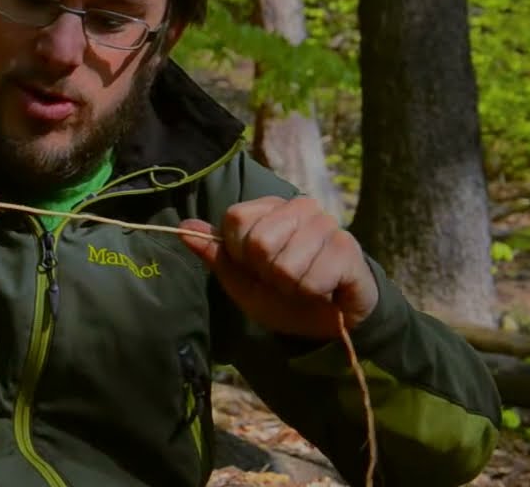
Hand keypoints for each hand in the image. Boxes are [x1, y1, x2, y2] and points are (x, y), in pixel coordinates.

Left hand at [178, 196, 377, 340]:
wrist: (328, 323)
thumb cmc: (282, 297)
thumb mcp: (241, 280)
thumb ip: (215, 253)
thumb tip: (182, 227)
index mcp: (269, 209)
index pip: (236, 219)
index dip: (239, 252)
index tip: (254, 266)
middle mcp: (299, 208)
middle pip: (259, 241)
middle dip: (266, 273)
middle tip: (282, 278)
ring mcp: (326, 225)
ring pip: (286, 264)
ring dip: (290, 287)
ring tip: (303, 285)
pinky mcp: (347, 248)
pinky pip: (313, 280)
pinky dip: (313, 294)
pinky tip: (325, 289)